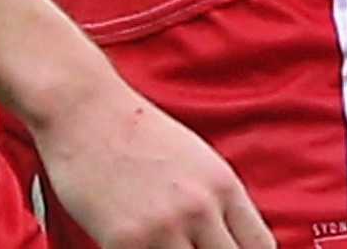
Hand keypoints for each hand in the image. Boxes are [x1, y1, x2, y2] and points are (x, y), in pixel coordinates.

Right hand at [32, 78, 273, 248]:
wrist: (85, 112)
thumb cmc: (138, 134)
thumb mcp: (197, 161)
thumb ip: (217, 202)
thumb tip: (230, 240)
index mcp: (224, 185)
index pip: (260, 246)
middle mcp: (200, 209)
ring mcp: (163, 228)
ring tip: (162, 246)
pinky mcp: (125, 243)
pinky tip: (137, 248)